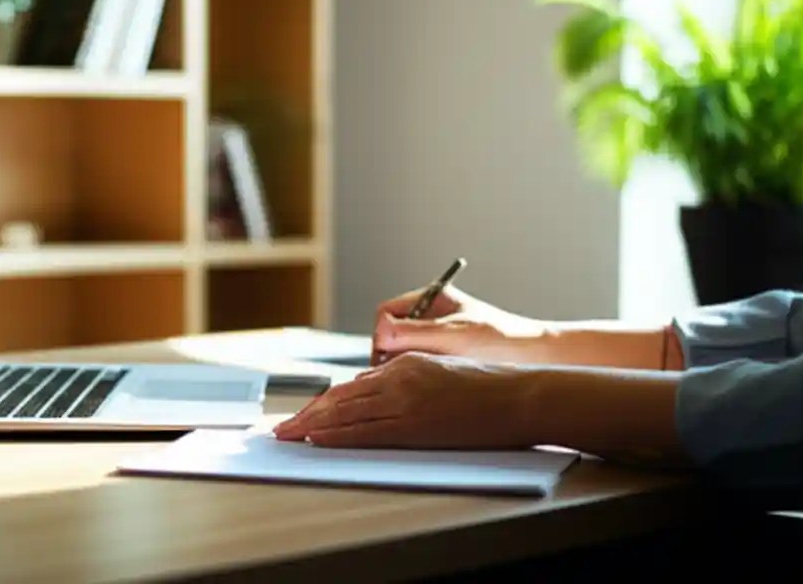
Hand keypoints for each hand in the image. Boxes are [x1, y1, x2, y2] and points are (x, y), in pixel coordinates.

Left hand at [272, 353, 534, 448]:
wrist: (520, 395)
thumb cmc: (488, 386)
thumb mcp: (438, 370)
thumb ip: (403, 378)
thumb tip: (370, 388)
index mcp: (404, 363)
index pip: (351, 384)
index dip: (322, 402)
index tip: (304, 414)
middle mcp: (398, 377)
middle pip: (340, 398)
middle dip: (307, 415)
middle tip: (282, 429)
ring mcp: (405, 400)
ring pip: (346, 413)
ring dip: (312, 425)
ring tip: (288, 436)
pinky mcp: (415, 423)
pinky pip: (366, 431)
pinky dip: (337, 435)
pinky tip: (318, 439)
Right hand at [372, 287, 549, 364]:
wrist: (537, 358)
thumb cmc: (505, 340)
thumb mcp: (456, 334)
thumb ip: (416, 332)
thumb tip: (382, 334)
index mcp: (432, 298)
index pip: (386, 313)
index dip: (383, 335)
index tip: (388, 356)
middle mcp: (430, 316)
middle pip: (390, 334)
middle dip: (393, 354)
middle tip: (404, 373)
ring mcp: (436, 337)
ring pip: (401, 352)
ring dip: (406, 367)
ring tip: (426, 378)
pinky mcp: (443, 357)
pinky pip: (416, 366)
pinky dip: (419, 375)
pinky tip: (435, 384)